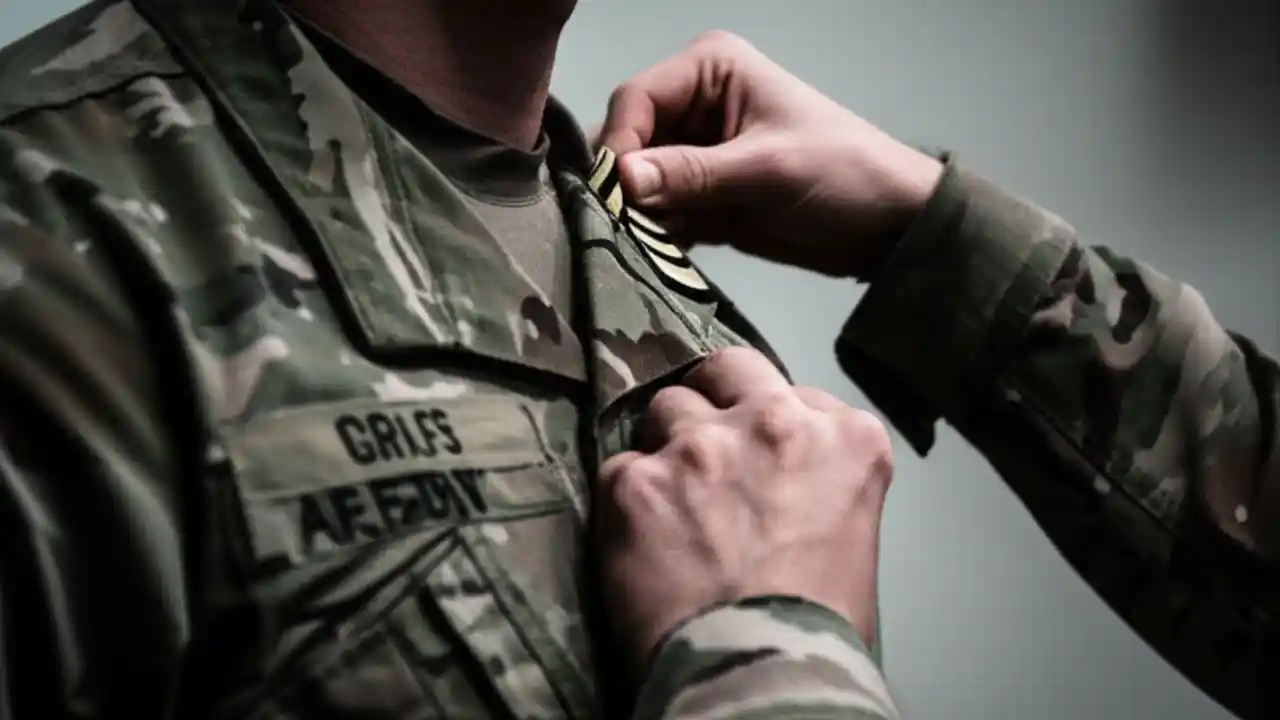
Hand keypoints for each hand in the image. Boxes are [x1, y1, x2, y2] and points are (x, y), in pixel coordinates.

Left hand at [596, 347, 893, 671]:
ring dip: (667, 446)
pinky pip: (617, 469)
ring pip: (665, 409)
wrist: (763, 675)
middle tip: (704, 442)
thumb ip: (817, 477)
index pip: (796, 394)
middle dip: (715, 397)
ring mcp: (700, 447)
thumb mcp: (853, 533)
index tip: (760, 450)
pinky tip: (642, 541)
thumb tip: (777, 478)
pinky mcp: (637, 481)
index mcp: (845, 439)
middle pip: (729, 370)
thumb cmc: (818, 628)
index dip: (771, 422)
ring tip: (671, 505)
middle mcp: (774, 424)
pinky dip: (626, 500)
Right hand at [599, 31, 942, 278]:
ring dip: (636, 216)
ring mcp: (695, 154)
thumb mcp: (767, 169)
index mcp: (710, 69)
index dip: (620, 145)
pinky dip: (655, 236)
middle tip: (621, 228)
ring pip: (638, 184)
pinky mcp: (701, 199)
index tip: (616, 195)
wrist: (888, 227)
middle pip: (629, 142)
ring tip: (641, 246)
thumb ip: (692, 173)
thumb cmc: (842, 174)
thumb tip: (622, 179)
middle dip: (624, 185)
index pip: (636, 99)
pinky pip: (659, 215)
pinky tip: (659, 256)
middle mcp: (694, 104)